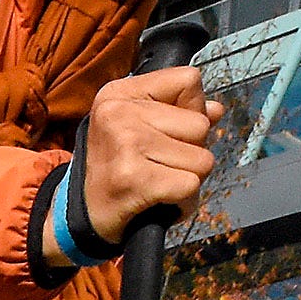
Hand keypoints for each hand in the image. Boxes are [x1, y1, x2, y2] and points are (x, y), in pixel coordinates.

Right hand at [79, 65, 221, 243]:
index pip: (188, 81)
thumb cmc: (115, 171)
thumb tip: (216, 110)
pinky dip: (184, 202)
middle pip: (200, 125)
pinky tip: (162, 202)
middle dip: (192, 151)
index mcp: (119, 93)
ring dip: (189, 179)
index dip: (192, 110)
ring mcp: (126, 144)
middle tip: (161, 166)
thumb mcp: (137, 127)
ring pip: (201, 160)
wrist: (84, 218)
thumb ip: (179, 112)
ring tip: (161, 185)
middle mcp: (119, 113)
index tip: (168, 132)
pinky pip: (190, 186)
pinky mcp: (133, 179)